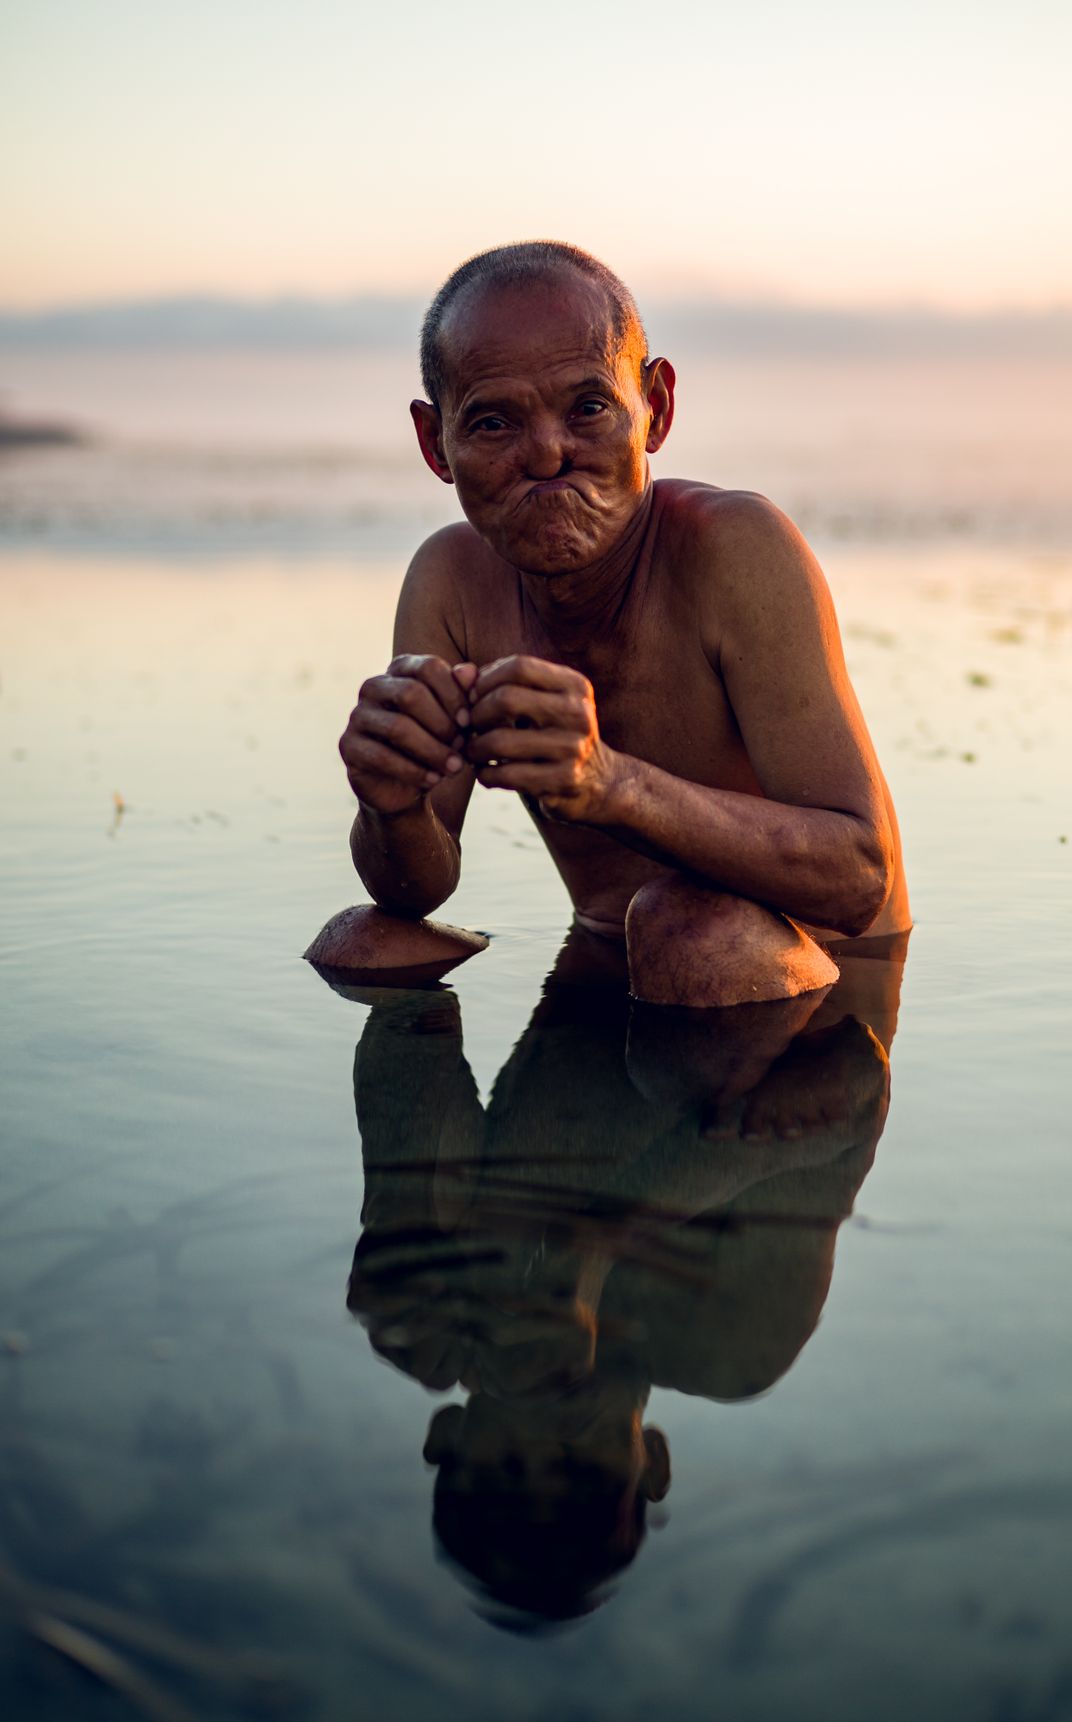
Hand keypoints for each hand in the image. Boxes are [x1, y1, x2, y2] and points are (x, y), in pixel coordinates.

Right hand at [340, 655, 475, 815]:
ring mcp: (357, 715)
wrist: (407, 786)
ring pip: (398, 727)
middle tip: (462, 746)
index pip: (428, 668)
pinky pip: (382, 757)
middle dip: (442, 724)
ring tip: (454, 768)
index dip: (453, 694)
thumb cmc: (436, 743)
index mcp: (400, 670)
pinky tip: (433, 780)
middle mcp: (374, 686)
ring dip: (432, 750)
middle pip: (411, 693)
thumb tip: (470, 671)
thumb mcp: (455, 720)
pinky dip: (413, 771)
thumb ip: (463, 694)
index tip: (469, 722)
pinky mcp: (348, 745)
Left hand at [466, 655, 616, 821]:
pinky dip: (486, 774)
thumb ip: (499, 684)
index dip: (487, 680)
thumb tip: (460, 673)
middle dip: (476, 714)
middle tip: (468, 727)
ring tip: (472, 751)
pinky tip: (486, 773)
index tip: (473, 697)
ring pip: (500, 741)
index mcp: (575, 686)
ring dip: (475, 748)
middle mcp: (578, 713)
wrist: (598, 782)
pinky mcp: (564, 780)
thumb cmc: (554, 735)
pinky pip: (507, 775)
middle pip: (507, 699)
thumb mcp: (538, 703)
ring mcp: (574, 748)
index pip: (519, 666)